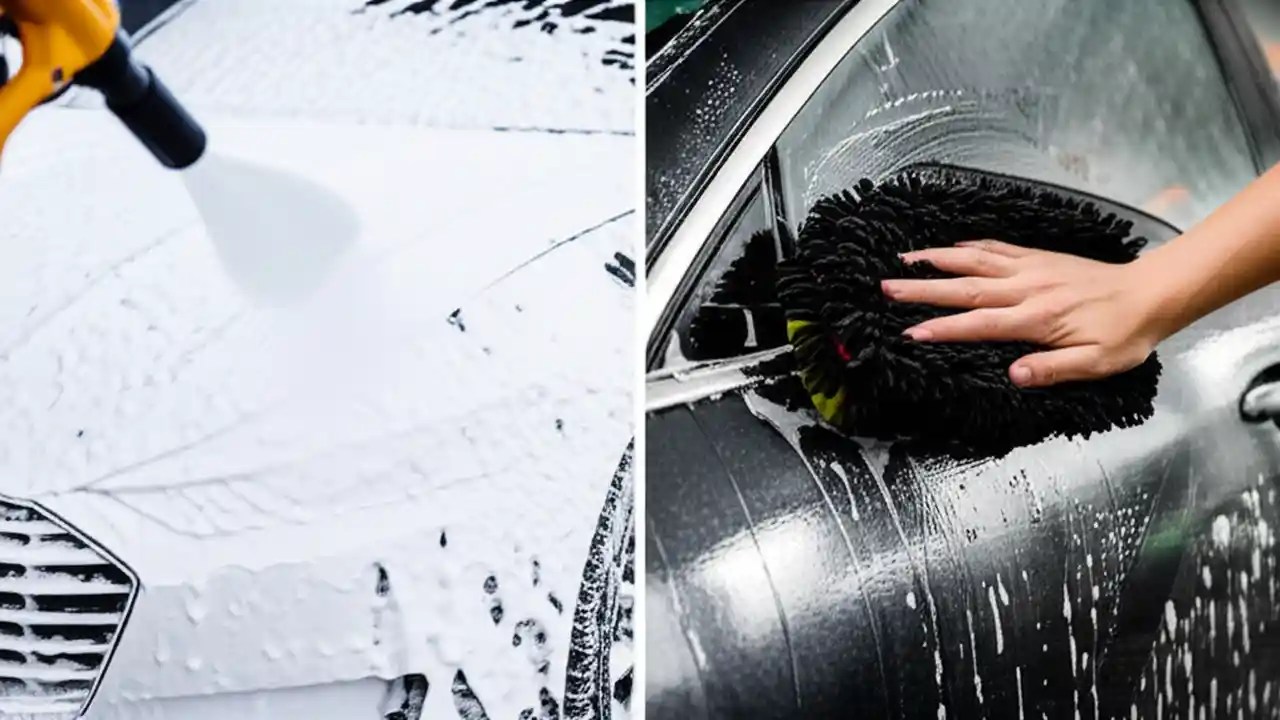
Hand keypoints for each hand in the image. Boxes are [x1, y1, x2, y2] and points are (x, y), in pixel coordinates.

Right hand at [880, 240, 1167, 387]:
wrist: (1151, 293)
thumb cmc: (1125, 334)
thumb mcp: (1097, 362)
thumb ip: (1054, 369)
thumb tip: (1014, 374)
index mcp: (1037, 319)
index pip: (979, 324)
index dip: (942, 329)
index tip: (909, 332)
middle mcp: (1027, 289)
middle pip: (965, 288)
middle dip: (923, 289)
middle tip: (886, 287)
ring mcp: (1031, 269)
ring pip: (975, 261)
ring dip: (937, 260)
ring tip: (905, 260)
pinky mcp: (1038, 258)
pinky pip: (997, 248)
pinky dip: (970, 246)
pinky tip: (951, 247)